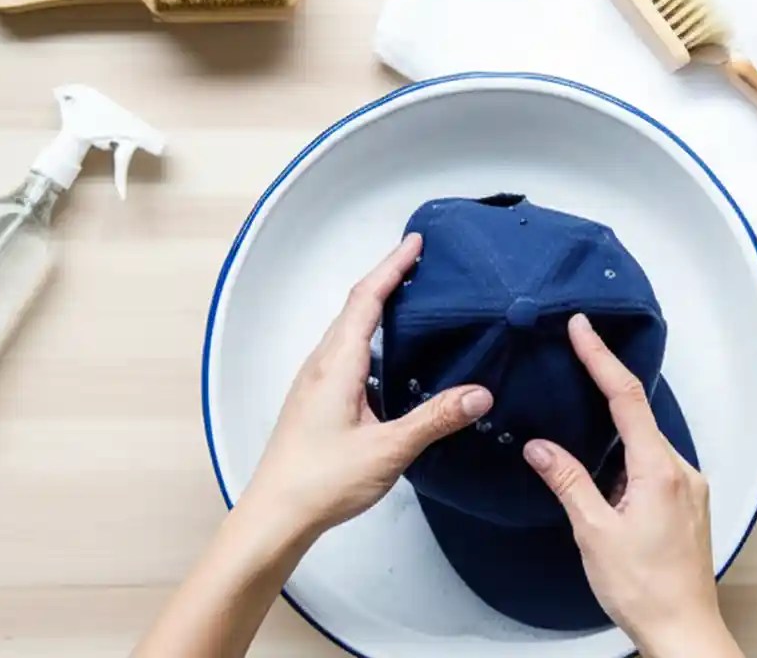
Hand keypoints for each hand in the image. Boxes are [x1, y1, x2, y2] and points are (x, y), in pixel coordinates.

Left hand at [237, 233, 494, 543]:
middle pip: (355, 307)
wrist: (275, 514)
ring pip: (348, 331)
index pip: (366, 299)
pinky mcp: (315, 400)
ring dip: (376, 309)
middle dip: (386, 279)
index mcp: (338, 364)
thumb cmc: (324, 480)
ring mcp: (315, 382)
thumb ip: (435, 418)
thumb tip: (480, 393)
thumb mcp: (388, 449)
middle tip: (420, 262)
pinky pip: (345, 354)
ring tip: (410, 301)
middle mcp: (322, 364)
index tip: (415, 242)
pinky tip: (389, 358)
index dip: (391, 267)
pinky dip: (369, 338)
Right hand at [522, 315, 741, 656]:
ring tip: (581, 458)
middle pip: (637, 417)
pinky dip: (626, 466)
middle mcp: (681, 472)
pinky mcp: (687, 505)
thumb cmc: (646, 590)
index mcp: (659, 470)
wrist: (684, 631)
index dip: (601, 358)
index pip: (626, 398)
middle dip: (602, 397)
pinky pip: (653, 468)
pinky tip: (607, 487)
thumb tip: (540, 447)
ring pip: (644, 447)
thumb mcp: (594, 532)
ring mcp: (688, 489)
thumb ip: (567, 481)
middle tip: (573, 369)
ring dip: (612, 445)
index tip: (583, 328)